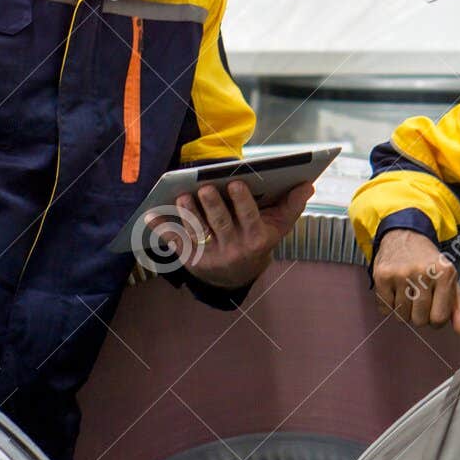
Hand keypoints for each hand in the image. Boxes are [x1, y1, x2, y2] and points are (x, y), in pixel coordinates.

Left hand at [163, 179, 312, 289]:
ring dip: (188, 214)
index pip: (249, 218)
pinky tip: (150, 214)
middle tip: (204, 187)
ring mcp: (211, 256)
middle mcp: (234, 249)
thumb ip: (291, 206)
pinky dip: (162, 228)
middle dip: (212, 205)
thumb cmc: (258, 240)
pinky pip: (175, 242)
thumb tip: (308, 185)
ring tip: (183, 197)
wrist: (236, 276)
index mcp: (256, 238)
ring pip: (198, 232)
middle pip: (221, 224)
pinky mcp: (191, 260)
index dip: (242, 202)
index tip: (236, 183)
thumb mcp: (277, 227)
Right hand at [370, 229, 459, 339]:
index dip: (435, 318)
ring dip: (404, 310)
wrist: (406, 235)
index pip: (439, 319)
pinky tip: (395, 288)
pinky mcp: (382, 276)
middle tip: (419, 295)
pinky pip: (385, 309)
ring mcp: (401, 273)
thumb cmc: (430, 263)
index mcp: (444, 274)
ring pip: (401, 317)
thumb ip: (459, 311)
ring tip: (407, 290)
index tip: (434, 305)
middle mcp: (423, 272)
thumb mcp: (450, 283)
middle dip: (419, 314)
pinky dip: (390, 304)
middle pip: (419, 320)